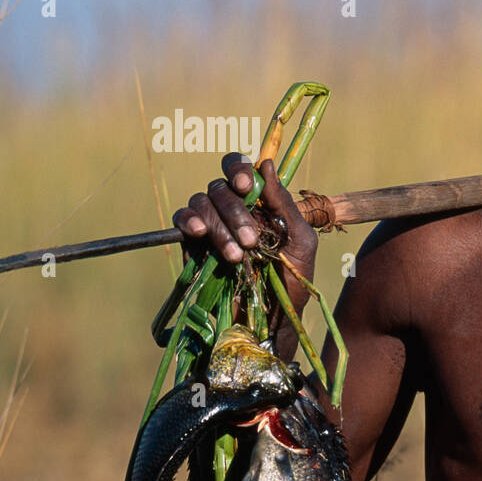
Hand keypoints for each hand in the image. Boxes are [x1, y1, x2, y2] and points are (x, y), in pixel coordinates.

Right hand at [172, 153, 316, 274]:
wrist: (272, 317)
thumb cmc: (292, 278)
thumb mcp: (299, 239)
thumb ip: (282, 203)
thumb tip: (266, 163)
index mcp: (260, 203)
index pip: (240, 170)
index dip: (238, 168)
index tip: (246, 185)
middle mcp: (233, 210)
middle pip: (220, 188)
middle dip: (235, 212)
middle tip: (251, 241)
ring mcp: (211, 226)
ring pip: (201, 203)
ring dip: (219, 226)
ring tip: (236, 256)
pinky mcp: (193, 245)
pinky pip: (182, 220)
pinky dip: (189, 222)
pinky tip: (200, 234)